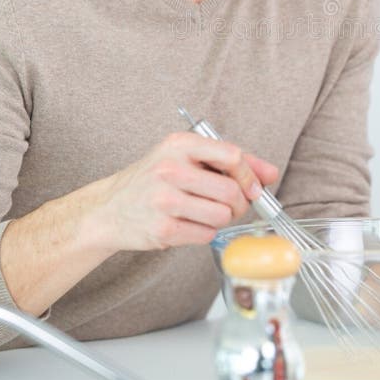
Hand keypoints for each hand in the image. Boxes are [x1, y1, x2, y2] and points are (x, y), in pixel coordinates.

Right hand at [86, 132, 278, 254]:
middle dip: (239, 203)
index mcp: (179, 144)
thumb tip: (270, 173)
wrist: (109, 209)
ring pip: (223, 216)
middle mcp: (170, 169)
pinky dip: (204, 232)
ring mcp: (164, 200)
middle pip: (231, 191)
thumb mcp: (186, 158)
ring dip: (221, 219)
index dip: (250, 175)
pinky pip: (207, 234)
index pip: (232, 155)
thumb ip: (229, 163)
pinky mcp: (162, 229)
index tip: (254, 187)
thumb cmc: (153, 181)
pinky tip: (187, 224)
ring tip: (203, 213)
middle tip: (229, 205)